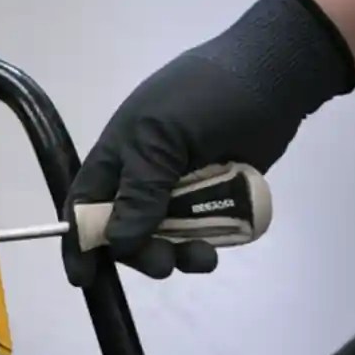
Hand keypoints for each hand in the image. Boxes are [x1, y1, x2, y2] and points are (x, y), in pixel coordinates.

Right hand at [63, 0, 354, 285]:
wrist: (274, 77)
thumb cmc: (206, 97)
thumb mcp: (161, 139)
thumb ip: (139, 192)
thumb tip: (118, 242)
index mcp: (118, 157)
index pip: (85, 206)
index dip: (80, 242)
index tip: (83, 277)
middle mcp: (143, 178)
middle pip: (125, 232)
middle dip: (140, 253)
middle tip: (163, 263)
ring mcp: (179, 190)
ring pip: (164, 239)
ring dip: (176, 255)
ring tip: (201, 257)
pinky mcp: (213, 198)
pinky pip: (199, 234)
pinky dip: (203, 246)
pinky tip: (215, 249)